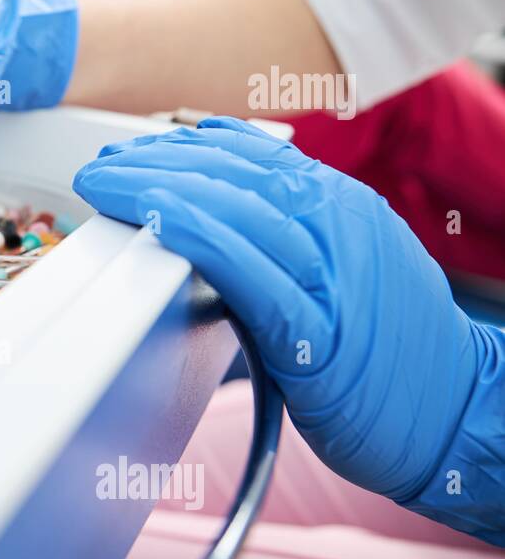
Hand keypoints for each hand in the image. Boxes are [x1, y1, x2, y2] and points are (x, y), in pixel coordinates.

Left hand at [74, 117, 501, 539]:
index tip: (132, 149)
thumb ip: (291, 229)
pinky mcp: (316, 336)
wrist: (459, 412)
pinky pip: (251, 275)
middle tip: (100, 165)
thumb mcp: (347, 263)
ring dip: (159, 188)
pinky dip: (203, 240)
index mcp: (340, 207)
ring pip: (238, 210)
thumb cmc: (392, 348)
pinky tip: (160, 220)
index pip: (250, 155)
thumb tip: (222, 203)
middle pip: (234, 172)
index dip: (181, 146)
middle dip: (156, 161)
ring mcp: (330, 276)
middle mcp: (338, 226)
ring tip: (105, 181)